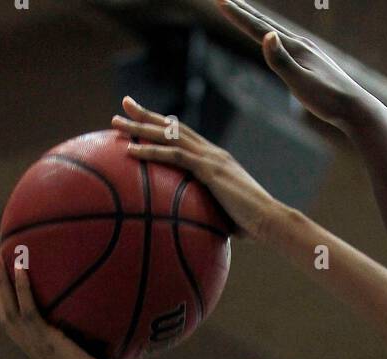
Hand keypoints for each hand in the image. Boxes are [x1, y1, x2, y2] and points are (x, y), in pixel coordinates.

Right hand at [0, 254, 122, 358]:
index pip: (15, 322)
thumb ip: (91, 339)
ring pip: (10, 309)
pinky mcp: (48, 342)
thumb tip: (108, 321)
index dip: (7, 301)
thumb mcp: (92, 356)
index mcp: (38, 349)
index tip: (4, 279)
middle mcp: (33, 346)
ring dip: (2, 282)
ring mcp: (38, 344)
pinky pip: (29, 311)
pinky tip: (21, 269)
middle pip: (5, 311)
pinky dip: (22, 290)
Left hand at [112, 97, 279, 239]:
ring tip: (117, 122)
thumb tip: (196, 226)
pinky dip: (151, 151)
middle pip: (174, 126)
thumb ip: (210, 211)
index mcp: (216, 160)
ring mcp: (210, 158)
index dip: (165, 125)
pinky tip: (131, 150)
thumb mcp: (226, 214)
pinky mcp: (209, 170)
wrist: (269, 220)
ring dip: (141, 127)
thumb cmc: (253, 225)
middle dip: (148, 114)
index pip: (185, 136)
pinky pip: (173, 156)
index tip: (146, 117)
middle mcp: (212, 152)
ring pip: (169, 135)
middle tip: (125, 103)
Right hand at [217, 0, 378, 132]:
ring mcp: (309, 52)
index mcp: (294, 48)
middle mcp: (301, 44)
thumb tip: (267, 35)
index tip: (219, 1)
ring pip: (278, 33)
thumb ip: (281, 61)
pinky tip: (279, 41)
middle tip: (226, 0)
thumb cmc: (328, 100)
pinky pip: (288, 44)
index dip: (237, 16)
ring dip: (259, 22)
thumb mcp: (300, 83)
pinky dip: (276, 37)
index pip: (258, 28)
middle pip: (266, 24)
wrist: (357, 109)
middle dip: (244, 12)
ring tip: (248, 16)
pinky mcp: (315, 63)